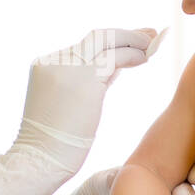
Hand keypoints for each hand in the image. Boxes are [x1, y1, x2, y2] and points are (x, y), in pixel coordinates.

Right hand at [0, 28, 155, 194]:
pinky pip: (115, 57)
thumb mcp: (70, 103)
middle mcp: (54, 59)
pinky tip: (146, 58)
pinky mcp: (83, 76)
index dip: (114, 43)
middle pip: (97, 37)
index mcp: (45, 65)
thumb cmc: (54, 144)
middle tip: (150, 34)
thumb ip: (90, 81)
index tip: (134, 43)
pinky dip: (134, 54)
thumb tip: (115, 67)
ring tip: (155, 41)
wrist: (39, 160)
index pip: (86, 47)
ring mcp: (67, 65)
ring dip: (134, 40)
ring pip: (107, 40)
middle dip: (128, 34)